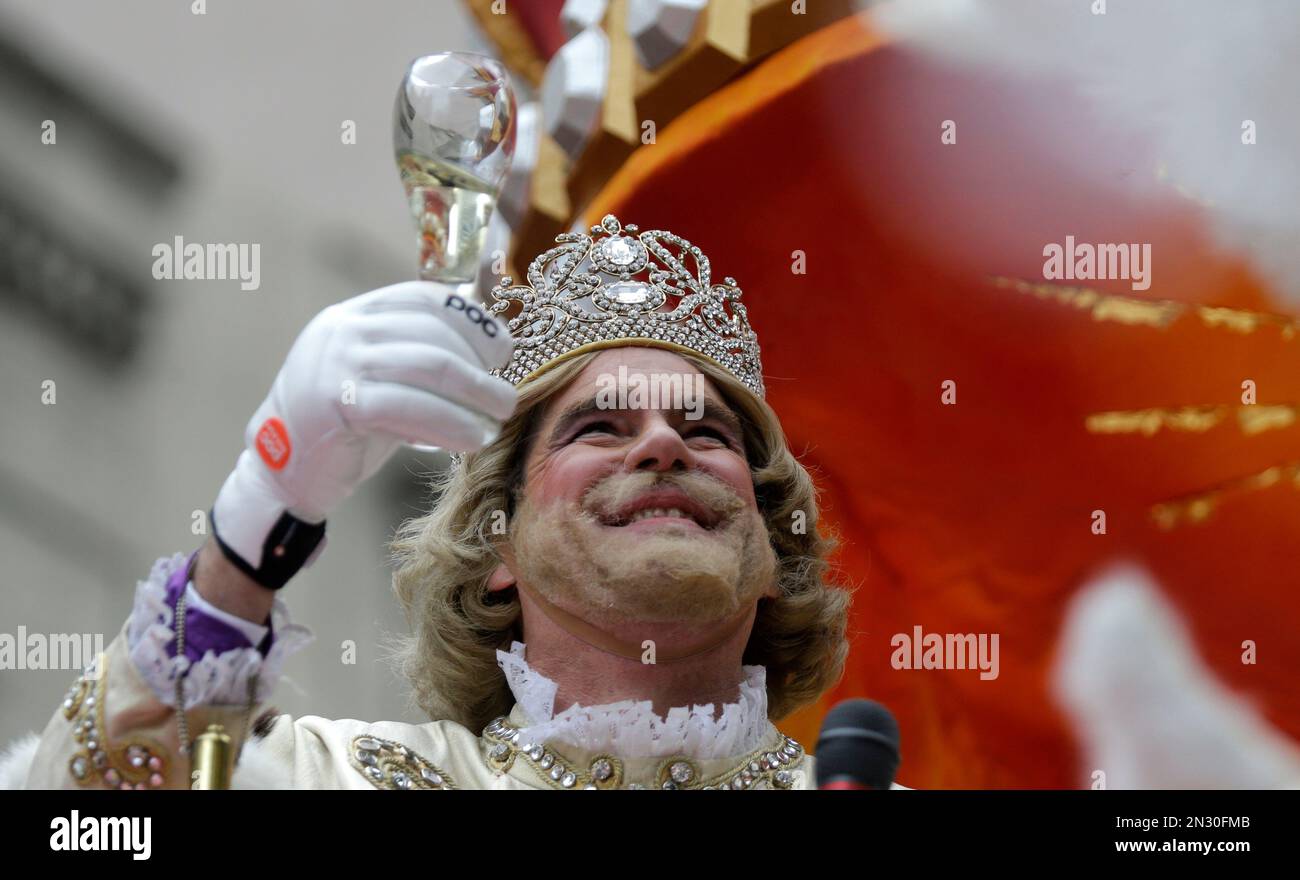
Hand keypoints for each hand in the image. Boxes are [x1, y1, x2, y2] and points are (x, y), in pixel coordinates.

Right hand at [211, 280, 514, 570]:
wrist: (283, 470)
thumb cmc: (343, 426)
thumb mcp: (379, 378)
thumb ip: (417, 357)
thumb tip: (488, 349)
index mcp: (354, 315)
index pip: (422, 299)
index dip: (470, 320)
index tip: (502, 349)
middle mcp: (343, 330)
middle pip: (431, 335)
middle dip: (478, 367)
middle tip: (505, 398)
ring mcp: (335, 362)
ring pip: (427, 368)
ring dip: (473, 395)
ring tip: (498, 418)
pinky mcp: (335, 402)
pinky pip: (408, 407)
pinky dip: (449, 423)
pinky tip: (471, 439)